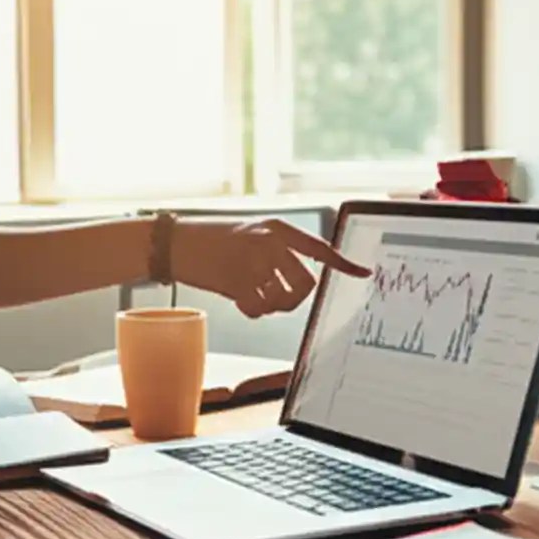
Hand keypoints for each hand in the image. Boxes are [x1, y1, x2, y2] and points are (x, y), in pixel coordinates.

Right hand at [172, 218, 370, 317]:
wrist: (175, 243)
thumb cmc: (212, 241)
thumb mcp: (249, 235)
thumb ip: (275, 251)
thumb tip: (300, 280)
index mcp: (276, 228)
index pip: (318, 247)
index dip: (342, 263)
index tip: (363, 273)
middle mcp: (269, 242)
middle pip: (305, 283)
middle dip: (294, 298)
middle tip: (275, 297)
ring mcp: (253, 261)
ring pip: (282, 300)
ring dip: (270, 305)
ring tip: (252, 295)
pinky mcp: (236, 281)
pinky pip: (259, 309)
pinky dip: (252, 310)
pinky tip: (239, 299)